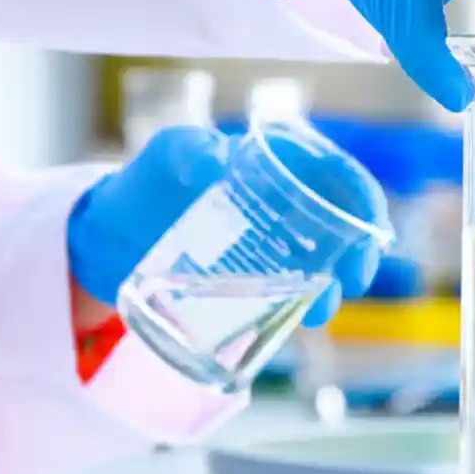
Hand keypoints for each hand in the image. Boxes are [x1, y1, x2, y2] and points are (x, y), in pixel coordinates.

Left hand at [66, 127, 388, 327]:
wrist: (107, 240)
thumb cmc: (142, 186)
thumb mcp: (161, 160)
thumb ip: (184, 152)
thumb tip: (216, 159)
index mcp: (278, 164)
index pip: (338, 175)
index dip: (363, 202)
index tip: (367, 232)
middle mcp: (288, 205)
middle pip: (345, 225)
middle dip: (361, 252)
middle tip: (353, 280)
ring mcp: (277, 247)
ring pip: (326, 265)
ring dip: (334, 288)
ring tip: (318, 312)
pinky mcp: (261, 283)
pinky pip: (298, 294)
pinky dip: (305, 308)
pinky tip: (297, 322)